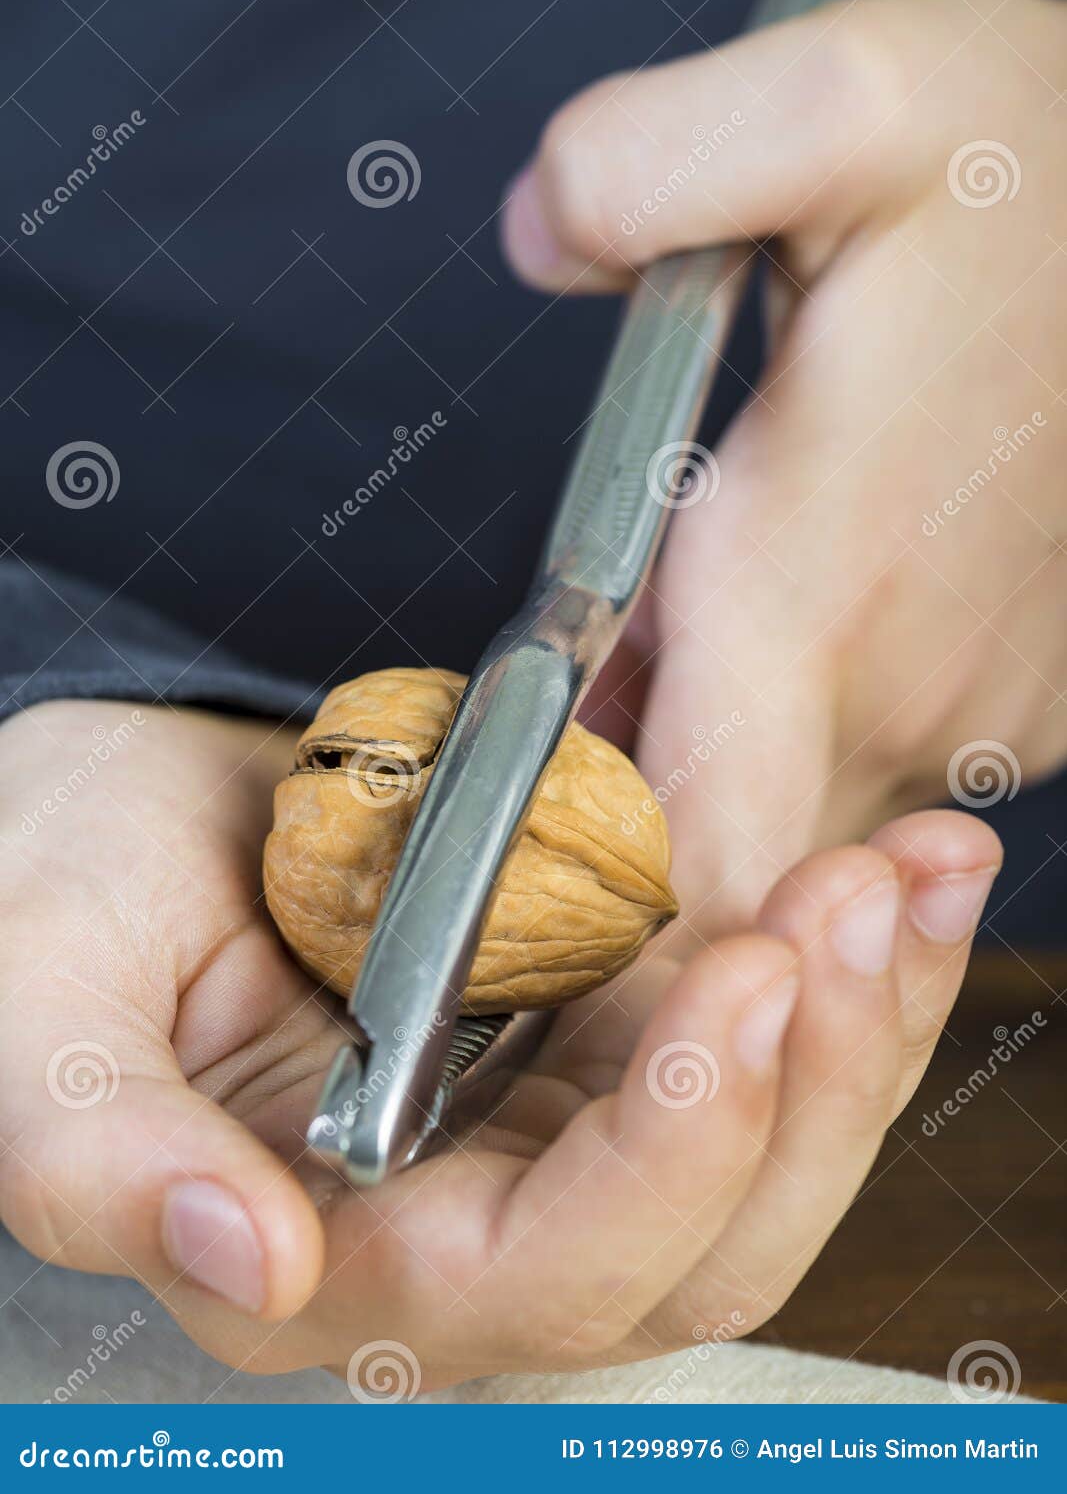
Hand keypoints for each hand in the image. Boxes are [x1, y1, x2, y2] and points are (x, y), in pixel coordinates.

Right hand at [0, 700, 999, 1384]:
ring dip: (866, 1018)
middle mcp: (466, 1223)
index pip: (542, 1279)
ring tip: (916, 870)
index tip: (742, 979)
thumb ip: (102, 1159)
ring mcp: (547, 1124)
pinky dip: (842, 960)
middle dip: (815, 1082)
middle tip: (860, 898)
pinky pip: (756, 1036)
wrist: (111, 820)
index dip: (662, 1158)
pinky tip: (898, 867)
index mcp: (335, 1264)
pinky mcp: (592, 1031)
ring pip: (766, 1146)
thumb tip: (245, 1260)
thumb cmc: (44, 910)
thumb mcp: (36, 1022)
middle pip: (704, 1240)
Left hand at [502, 0, 1066, 948]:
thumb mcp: (833, 96)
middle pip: (714, 860)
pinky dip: (780, 717)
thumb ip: (641, 162)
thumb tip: (538, 235)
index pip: (698, 872)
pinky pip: (857, 759)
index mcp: (822, 587)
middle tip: (546, 706)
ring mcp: (980, 710)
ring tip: (659, 608)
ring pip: (785, 811)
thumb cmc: (1028, 155)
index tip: (507, 890)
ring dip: (691, 755)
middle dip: (608, 825)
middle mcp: (908, 688)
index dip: (594, 924)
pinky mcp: (1019, 698)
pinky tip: (758, 596)